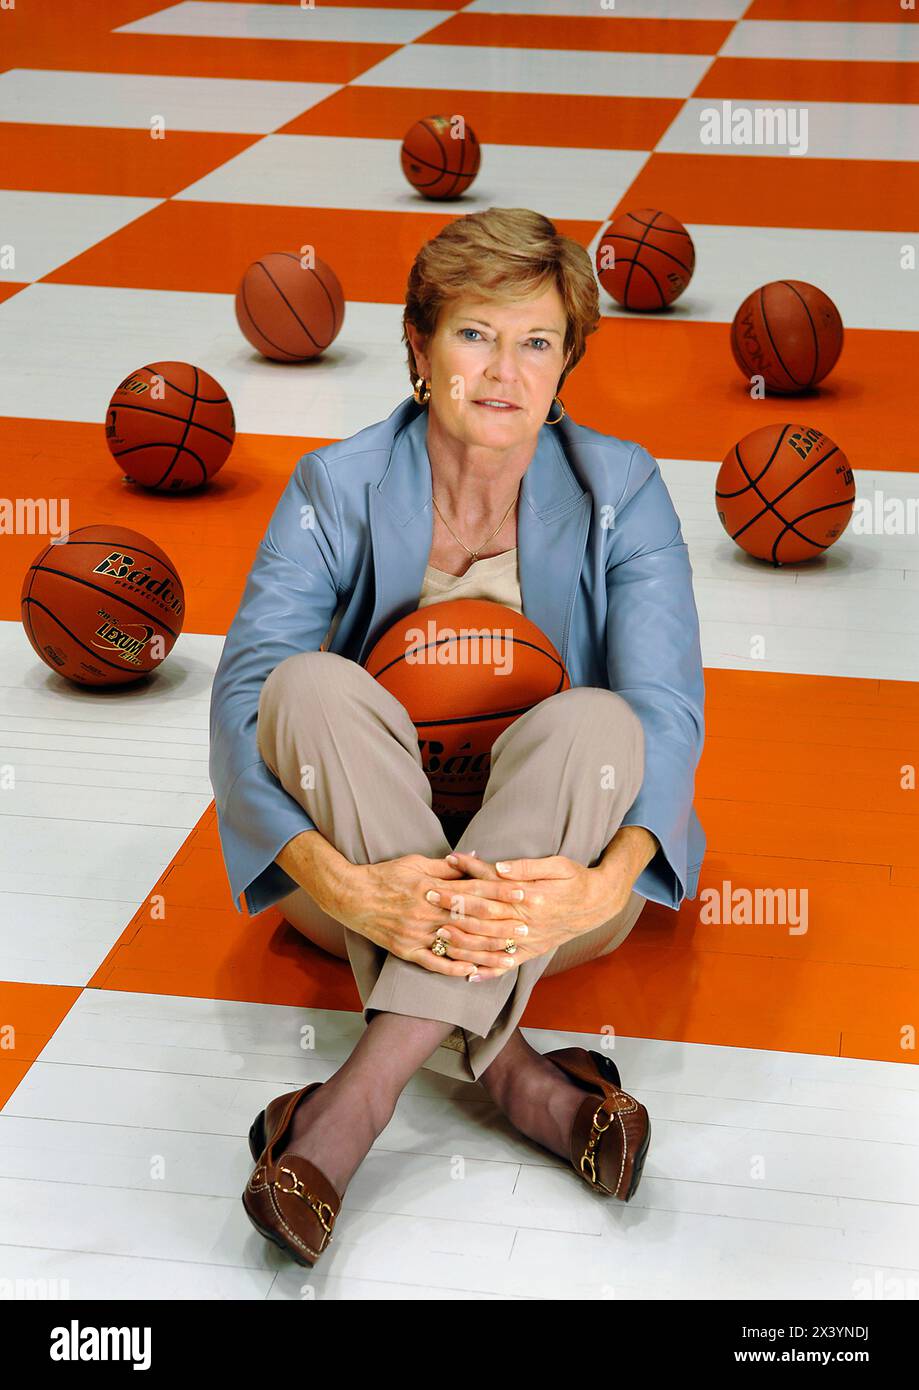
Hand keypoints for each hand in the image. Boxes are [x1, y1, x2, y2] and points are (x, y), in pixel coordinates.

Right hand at [337, 853, 531, 979]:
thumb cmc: (385, 875)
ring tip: (509, 956)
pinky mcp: (405, 950)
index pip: (474, 891)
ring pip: (457, 946)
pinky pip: (433, 964)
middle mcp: (426, 913)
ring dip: (486, 951)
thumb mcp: (416, 863)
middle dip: (501, 925)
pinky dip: (455, 969)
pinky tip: (474, 972)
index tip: (523, 893)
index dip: (500, 892)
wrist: (351, 896)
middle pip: (471, 921)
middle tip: (525, 928)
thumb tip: (477, 858)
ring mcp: (416, 934)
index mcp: (431, 888)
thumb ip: (447, 866)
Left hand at [424, 850, 628, 971]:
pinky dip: (489, 972)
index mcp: (529, 897)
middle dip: (452, 911)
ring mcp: (529, 939)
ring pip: (490, 944)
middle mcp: (526, 921)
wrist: (600, 903)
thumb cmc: (576, 878)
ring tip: (437, 936)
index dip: (460, 887)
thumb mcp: (556, 864)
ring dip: (463, 941)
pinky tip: (469, 976)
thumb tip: (497, 866)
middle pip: (482, 917)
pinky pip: (508, 964)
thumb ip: (525, 867)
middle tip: (426, 904)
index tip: (437, 882)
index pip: (486, 891)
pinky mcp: (533, 951)